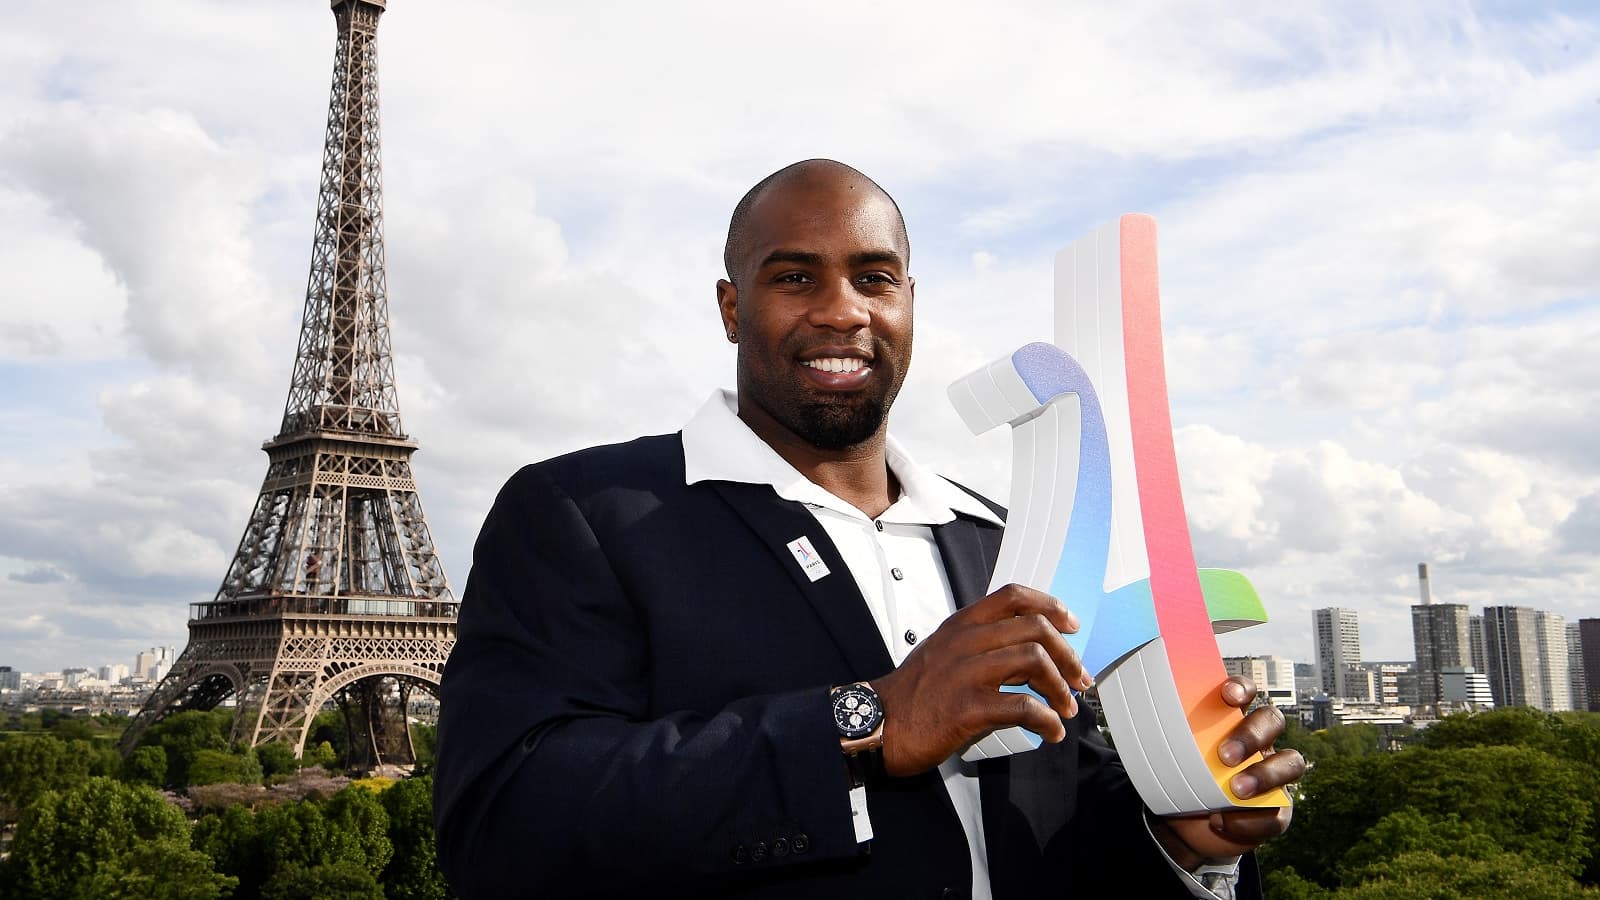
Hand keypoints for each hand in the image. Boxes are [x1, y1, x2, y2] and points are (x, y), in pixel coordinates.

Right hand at [871, 584, 1091, 776]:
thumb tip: (1029, 655)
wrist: (878, 724)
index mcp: (961, 625)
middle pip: (1035, 628)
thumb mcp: (943, 653)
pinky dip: (1046, 720)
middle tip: (1078, 679)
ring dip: (1061, 687)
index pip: (1014, 596)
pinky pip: (1022, 706)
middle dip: (1068, 655)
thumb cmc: (914, 693)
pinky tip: (1051, 731)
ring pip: (1034, 660)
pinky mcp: (967, 708)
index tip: (1071, 625)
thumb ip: (980, 646)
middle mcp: (965, 642)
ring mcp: (966, 673)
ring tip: (1067, 707)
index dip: (1051, 606)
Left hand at [1152, 676, 1305, 866]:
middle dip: (1252, 734)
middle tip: (1225, 755)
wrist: (1182, 826)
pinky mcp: (1276, 810)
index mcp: (1229, 721)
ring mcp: (1272, 774)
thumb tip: (1144, 726)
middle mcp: (1257, 742)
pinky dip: (1250, 820)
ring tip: (1236, 790)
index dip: (1241, 688)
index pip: (1244, 692)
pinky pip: (1276, 814)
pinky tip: (1222, 822)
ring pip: (1291, 762)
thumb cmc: (1176, 781)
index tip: (1228, 695)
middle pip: (1272, 721)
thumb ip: (1166, 744)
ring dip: (1265, 775)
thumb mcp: (1167, 760)